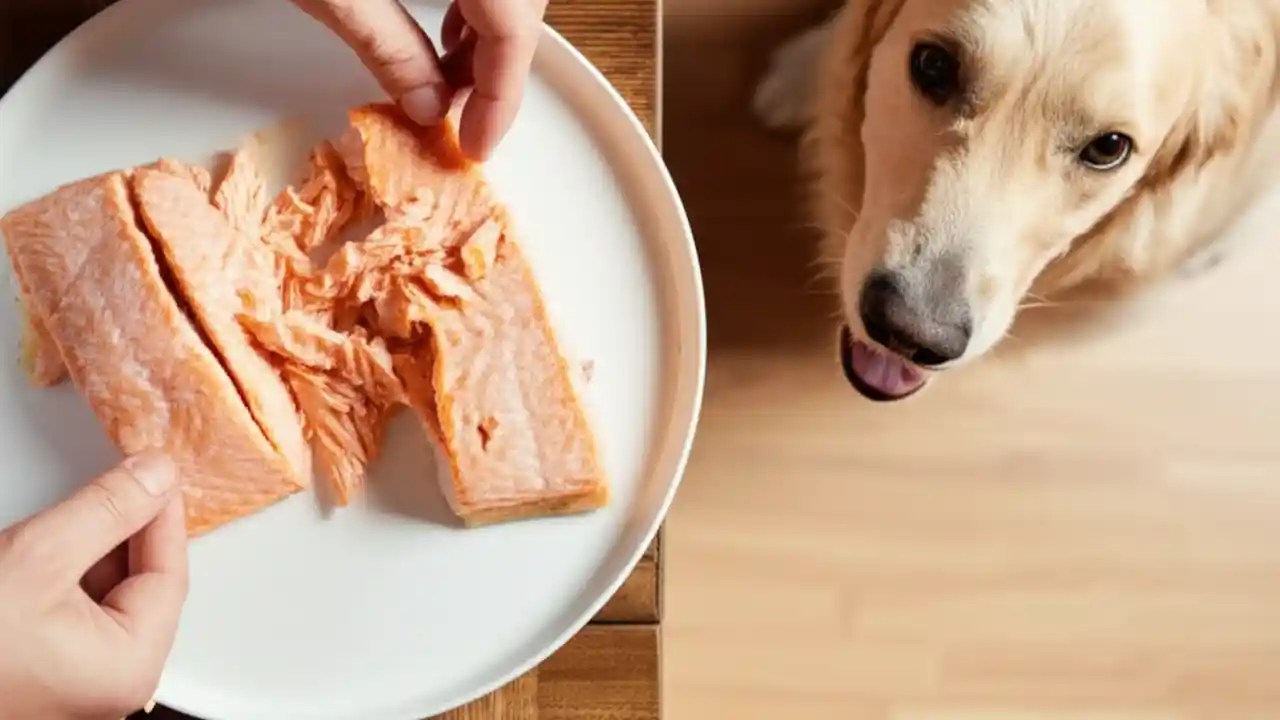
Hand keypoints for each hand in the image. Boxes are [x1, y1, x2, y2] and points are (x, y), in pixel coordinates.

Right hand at [0, 453, 187, 718]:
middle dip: (129, 528)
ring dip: (97, 547)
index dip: (164, 514)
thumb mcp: (39, 556)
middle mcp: (111, 683)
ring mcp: (78, 681)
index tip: (160, 471)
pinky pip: (76, 611)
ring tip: (87, 506)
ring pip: (108, 594)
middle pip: (142, 585)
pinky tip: (57, 543)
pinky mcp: (45, 672)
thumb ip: (108, 511)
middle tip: (127, 477)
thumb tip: (156, 476)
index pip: (170, 574)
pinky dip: (70, 573)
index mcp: (128, 666)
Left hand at [293, 0, 548, 160]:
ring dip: (489, 40)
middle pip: (522, 11)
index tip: (477, 145)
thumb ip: (386, 45)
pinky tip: (449, 27)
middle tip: (459, 121)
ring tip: (444, 81)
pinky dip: (482, 7)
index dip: (501, 96)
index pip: (514, 30)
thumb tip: (427, 107)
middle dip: (497, 71)